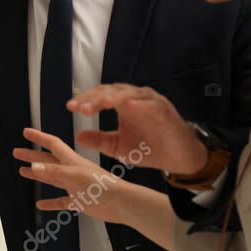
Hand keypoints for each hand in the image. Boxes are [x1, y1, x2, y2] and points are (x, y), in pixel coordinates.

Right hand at [13, 127, 134, 224]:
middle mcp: (72, 170)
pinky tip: (41, 205)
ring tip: (23, 171)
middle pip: (47, 160)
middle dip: (32, 155)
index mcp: (72, 160)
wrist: (122, 203)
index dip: (39, 137)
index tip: (26, 132)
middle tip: (18, 152)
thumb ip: (54, 172)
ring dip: (37, 174)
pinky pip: (61, 201)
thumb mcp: (75, 176)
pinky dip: (50, 203)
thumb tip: (34, 167)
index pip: (52, 144)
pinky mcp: (80, 200)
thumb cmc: (104, 186)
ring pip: (52, 178)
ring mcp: (75, 185)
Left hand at [67, 84, 204, 174]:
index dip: (85, 99)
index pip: (100, 95)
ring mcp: (151, 103)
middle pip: (111, 91)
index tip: (70, 107)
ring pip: (129, 94)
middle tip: (81, 107)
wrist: (179, 159)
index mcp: (122, 104)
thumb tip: (78, 136)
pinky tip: (128, 105)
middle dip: (95, 98)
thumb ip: (100, 140)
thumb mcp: (118, 147)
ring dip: (114, 97)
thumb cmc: (149, 149)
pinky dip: (140, 103)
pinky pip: (152, 104)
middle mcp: (135, 99)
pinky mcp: (166, 111)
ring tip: (101, 103)